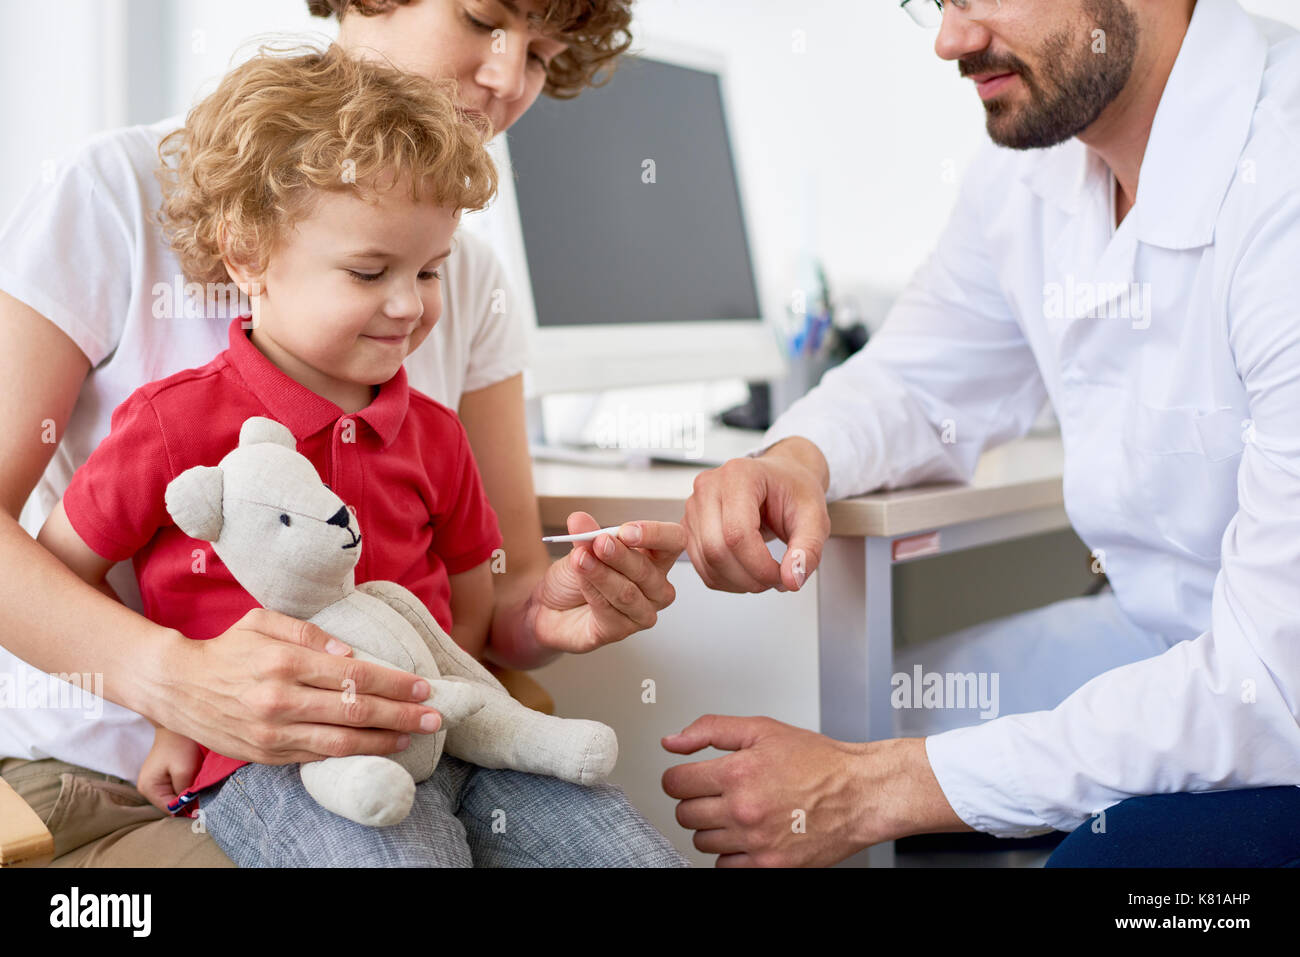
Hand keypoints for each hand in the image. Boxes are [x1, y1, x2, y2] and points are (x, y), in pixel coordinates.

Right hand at [137, 727, 203, 813]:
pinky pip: (176, 786)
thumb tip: (190, 809)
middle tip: (205, 796)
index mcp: (148, 788)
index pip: (170, 809)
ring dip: (188, 792)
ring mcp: (154, 781)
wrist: (178, 723)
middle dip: (188, 801)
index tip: (205, 809)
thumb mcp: (184, 771)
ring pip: (175, 795)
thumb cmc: (180, 744)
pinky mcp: (163, 775)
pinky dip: (186, 785)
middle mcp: (147, 787)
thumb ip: (184, 793)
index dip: (188, 810)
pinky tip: (196, 778)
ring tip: (201, 785)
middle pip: (171, 804)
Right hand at [145, 608, 444, 765]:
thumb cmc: (227, 648)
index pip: (354, 675)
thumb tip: (349, 653)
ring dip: (383, 739)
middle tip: (435, 715)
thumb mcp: (263, 621)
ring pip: (341, 741)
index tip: (422, 687)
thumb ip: (309, 633)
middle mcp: (281, 699)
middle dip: (402, 714)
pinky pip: (317, 757)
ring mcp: (273, 732)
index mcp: (284, 662)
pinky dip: (352, 755)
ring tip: (414, 735)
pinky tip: (376, 747)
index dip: (394, 683)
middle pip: (355, 710)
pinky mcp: (266, 754)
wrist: (176, 686)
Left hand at [529, 512, 684, 653]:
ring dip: (602, 574)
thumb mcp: (582, 547)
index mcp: (655, 557)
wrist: (550, 605)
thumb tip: (580, 520)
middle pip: (647, 570)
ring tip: (581, 560)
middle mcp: (655, 586)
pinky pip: (609, 611)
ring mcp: (641, 612)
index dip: (655, 534)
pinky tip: (580, 581)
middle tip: (599, 543)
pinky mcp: (620, 630)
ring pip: (627, 593)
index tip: (627, 531)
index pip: (674, 541)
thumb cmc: (577, 575)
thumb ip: (586, 535)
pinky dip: (592, 592)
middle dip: (620, 555)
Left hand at [661, 715, 968, 866]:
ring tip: (738, 811)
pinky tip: (749, 834)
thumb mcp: (763, 729)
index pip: (674, 784)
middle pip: (684, 814)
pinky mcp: (768, 866)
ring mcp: (755, 842)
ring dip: (713, 827)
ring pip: (702, 841)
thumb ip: (710, 730)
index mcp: (738, 773)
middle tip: (719, 792)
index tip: (689, 777)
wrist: (860, 793)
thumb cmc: (819, 762)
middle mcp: (743, 810)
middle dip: (696, 801)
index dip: (679, 777)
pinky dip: (731, 853)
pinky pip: (725, 867)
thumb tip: (672, 741)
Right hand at [682, 438, 830, 592]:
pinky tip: (747, 571)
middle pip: (717, 550)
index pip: (737, 533)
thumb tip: (792, 579)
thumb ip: (807, 549)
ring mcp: (694, 507)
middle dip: (750, 577)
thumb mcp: (815, 517)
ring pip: (707, 562)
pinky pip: (701, 567)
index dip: (759, 565)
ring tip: (764, 573)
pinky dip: (726, 580)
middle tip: (776, 578)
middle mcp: (709, 487)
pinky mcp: (690, 527)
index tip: (782, 576)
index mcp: (738, 475)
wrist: (781, 480)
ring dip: (739, 582)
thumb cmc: (794, 491)